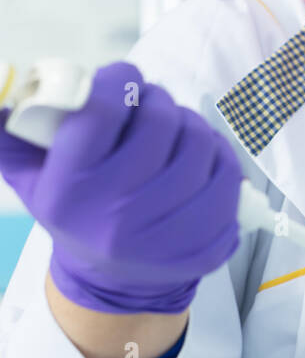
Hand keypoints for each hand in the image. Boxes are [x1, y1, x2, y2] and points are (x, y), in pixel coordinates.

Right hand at [0, 61, 243, 313]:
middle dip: (158, 100)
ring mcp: (164, 235)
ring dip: (191, 124)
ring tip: (177, 129)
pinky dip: (220, 157)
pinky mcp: (203, 247)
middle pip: (159, 123)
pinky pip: (228, 179)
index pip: (101, 113)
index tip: (122, 77)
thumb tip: (9, 95)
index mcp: (69, 192)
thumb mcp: (33, 178)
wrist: (112, 280)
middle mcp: (116, 215)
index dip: (118, 80)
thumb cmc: (76, 212)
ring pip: (200, 145)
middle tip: (152, 103)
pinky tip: (203, 158)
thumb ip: (16, 134)